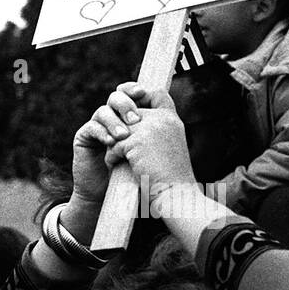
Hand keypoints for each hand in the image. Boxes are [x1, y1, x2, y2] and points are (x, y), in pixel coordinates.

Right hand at [71, 83, 149, 209]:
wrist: (112, 198)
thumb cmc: (134, 176)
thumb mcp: (149, 152)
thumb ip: (154, 133)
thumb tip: (170, 114)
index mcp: (129, 118)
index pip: (130, 95)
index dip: (134, 88)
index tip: (142, 91)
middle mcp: (113, 119)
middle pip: (117, 98)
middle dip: (126, 104)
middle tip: (135, 119)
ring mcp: (98, 127)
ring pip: (103, 111)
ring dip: (114, 121)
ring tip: (123, 136)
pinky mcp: (84, 138)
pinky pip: (91, 127)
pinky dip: (102, 132)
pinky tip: (111, 142)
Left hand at [108, 86, 196, 208]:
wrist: (176, 195)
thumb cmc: (172, 178)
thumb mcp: (170, 146)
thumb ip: (157, 130)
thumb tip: (132, 122)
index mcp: (172, 119)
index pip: (157, 94)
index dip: (142, 96)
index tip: (131, 112)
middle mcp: (163, 119)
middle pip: (131, 113)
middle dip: (121, 131)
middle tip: (121, 150)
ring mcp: (150, 128)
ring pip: (119, 129)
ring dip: (114, 145)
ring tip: (118, 160)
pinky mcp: (136, 142)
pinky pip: (114, 145)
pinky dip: (112, 157)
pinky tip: (117, 167)